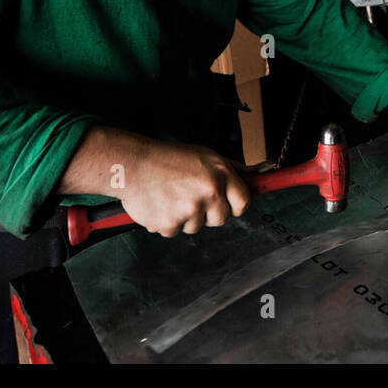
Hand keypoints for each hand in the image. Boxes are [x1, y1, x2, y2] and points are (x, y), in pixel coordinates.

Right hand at [120, 138, 249, 235]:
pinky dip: (168, 222)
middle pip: (221, 219)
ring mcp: (189, 210)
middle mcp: (208, 192)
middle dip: (209, 212)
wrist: (131, 165)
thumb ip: (230, 169)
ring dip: (186, 217)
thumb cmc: (168, 158)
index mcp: (220, 174)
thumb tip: (255, 176)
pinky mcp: (170, 224)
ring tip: (171, 196)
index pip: (244, 202)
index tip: (229, 204)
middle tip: (192, 197)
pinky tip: (160, 203)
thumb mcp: (205, 155)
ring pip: (197, 226)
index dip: (236, 205)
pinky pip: (175, 231)